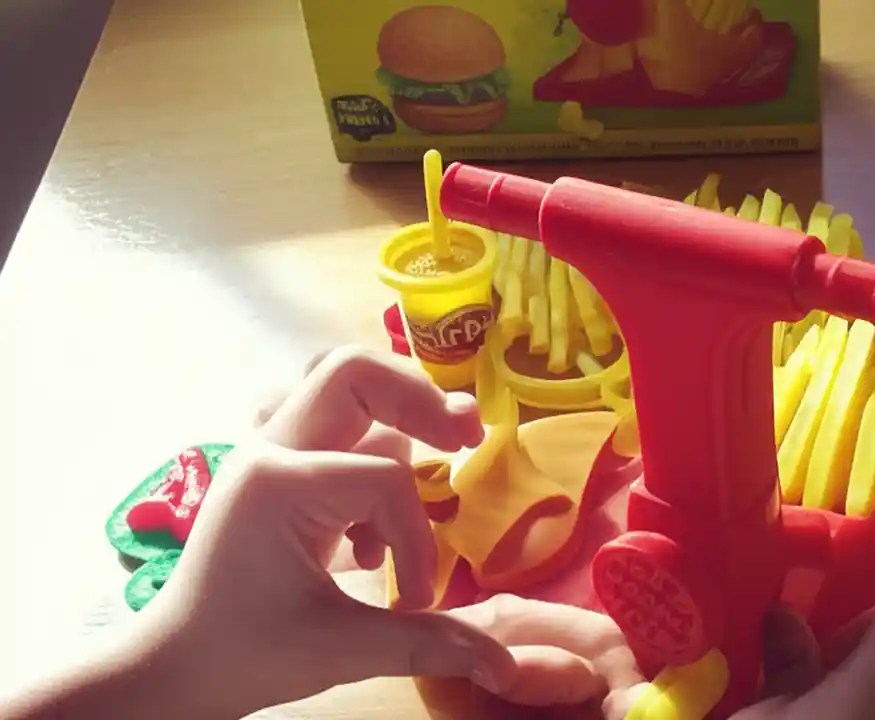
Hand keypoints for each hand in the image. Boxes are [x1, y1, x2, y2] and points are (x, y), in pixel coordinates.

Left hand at [134, 347, 517, 716]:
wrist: (175, 665)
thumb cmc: (243, 655)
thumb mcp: (339, 650)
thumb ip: (426, 642)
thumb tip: (503, 662)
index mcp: (279, 485)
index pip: (386, 476)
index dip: (417, 537)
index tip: (415, 598)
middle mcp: (270, 450)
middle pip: (354, 372)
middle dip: (420, 398)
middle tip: (465, 438)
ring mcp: (266, 451)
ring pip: (339, 383)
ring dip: (391, 414)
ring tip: (435, 447)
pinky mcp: (272, 465)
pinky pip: (326, 416)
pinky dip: (365, 443)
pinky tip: (369, 514)